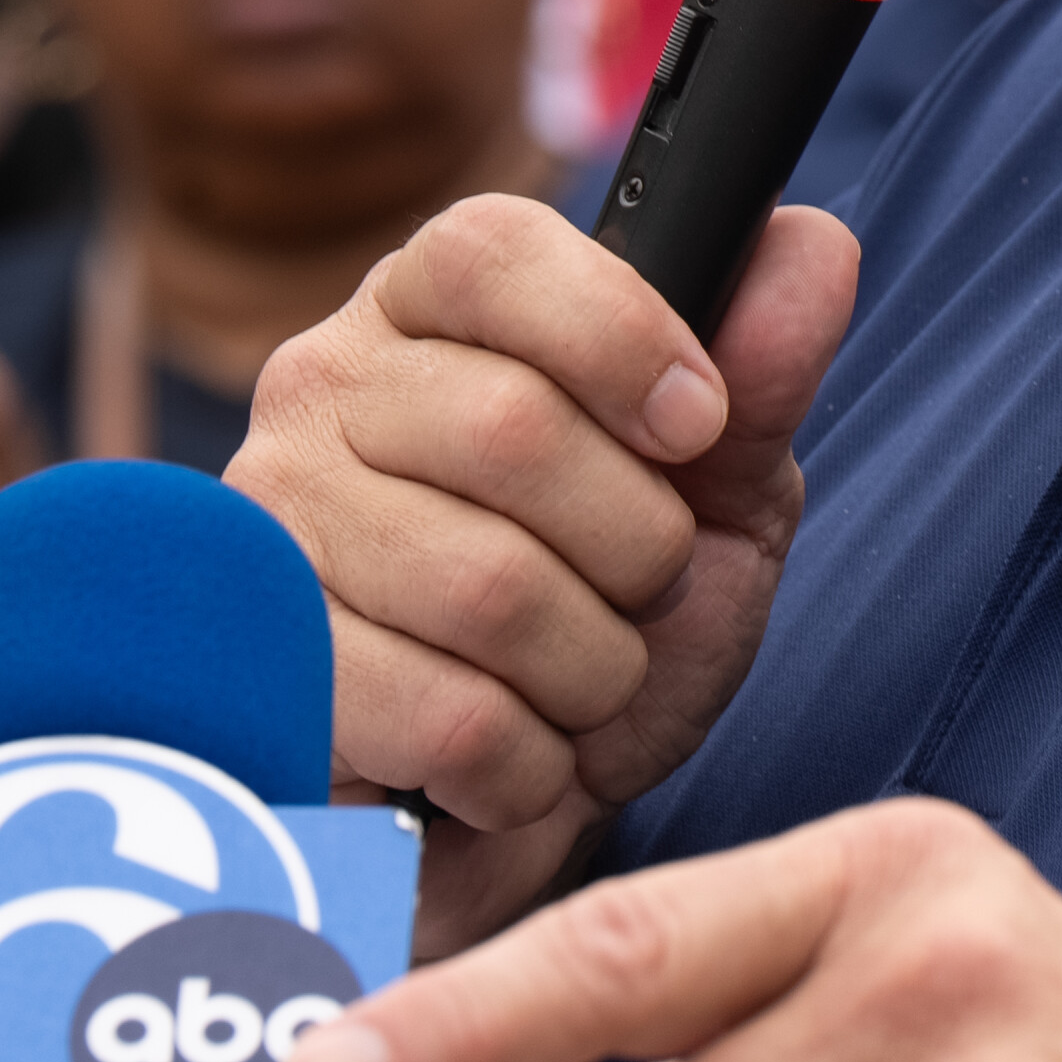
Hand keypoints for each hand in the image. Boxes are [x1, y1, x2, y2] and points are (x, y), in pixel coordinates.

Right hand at [227, 196, 856, 953]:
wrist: (533, 816)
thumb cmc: (619, 617)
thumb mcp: (723, 487)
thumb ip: (767, 366)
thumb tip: (813, 244)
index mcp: (432, 309)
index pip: (492, 250)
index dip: (620, 336)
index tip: (698, 426)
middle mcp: (321, 394)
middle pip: (508, 429)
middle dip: (636, 544)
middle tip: (639, 591)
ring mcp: (264, 534)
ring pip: (483, 588)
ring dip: (592, 667)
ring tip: (576, 679)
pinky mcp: (248, 686)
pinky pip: (442, 716)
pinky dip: (526, 761)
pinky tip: (512, 754)